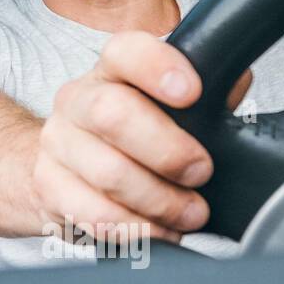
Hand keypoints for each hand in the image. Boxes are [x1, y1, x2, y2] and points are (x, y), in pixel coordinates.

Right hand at [32, 32, 250, 243]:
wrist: (67, 165)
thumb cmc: (135, 134)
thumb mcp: (172, 106)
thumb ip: (207, 92)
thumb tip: (234, 81)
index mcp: (111, 71)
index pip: (125, 52)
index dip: (158, 68)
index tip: (192, 93)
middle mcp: (76, 100)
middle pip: (111, 114)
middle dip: (168, 151)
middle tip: (201, 173)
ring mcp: (57, 144)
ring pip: (108, 173)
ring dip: (160, 201)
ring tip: (189, 213)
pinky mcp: (48, 188)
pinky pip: (94, 215)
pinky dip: (136, 229)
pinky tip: (159, 230)